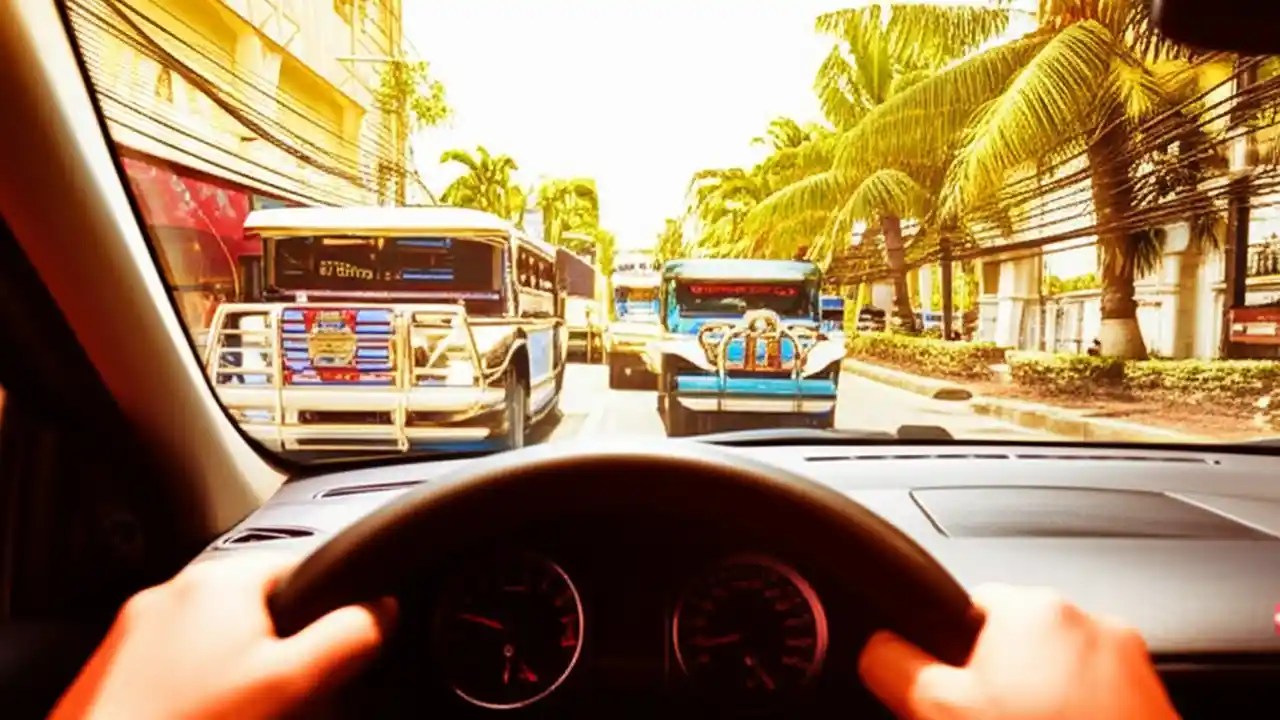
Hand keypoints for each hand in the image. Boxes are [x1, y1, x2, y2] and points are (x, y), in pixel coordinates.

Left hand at [50, 552, 395, 719]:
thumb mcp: (291, 685)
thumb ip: (347, 638)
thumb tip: (383, 610)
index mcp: (218, 580)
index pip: (301, 568)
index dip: (328, 610)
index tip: (331, 654)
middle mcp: (170, 593)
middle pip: (256, 608)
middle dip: (279, 647)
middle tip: (287, 697)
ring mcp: (133, 633)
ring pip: (214, 640)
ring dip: (237, 670)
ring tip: (244, 714)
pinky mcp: (112, 672)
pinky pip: (176, 666)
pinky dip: (197, 690)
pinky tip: (204, 718)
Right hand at [858, 584, 1178, 719]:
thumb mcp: (938, 711)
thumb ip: (894, 665)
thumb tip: (874, 647)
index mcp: (1032, 606)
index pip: (966, 608)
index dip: (948, 656)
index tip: (954, 697)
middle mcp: (1089, 620)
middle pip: (1015, 643)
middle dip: (999, 680)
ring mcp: (1131, 663)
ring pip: (1059, 672)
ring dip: (1041, 699)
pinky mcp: (1156, 701)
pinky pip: (1099, 698)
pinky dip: (1079, 716)